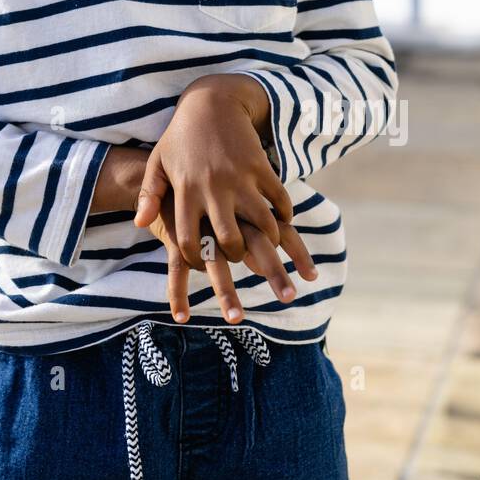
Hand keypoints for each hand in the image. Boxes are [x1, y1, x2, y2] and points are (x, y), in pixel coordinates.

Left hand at [134, 76, 291, 263]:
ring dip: (267, 239)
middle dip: (235, 255)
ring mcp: (239, 177)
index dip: (196, 260)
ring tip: (265, 241)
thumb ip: (149, 195)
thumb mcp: (158, 162)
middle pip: (229, 240)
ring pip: (261, 223)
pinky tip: (281, 218)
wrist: (211, 101)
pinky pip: (279, 199)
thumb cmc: (180, 136)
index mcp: (185, 191)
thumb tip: (140, 224)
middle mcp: (213, 188)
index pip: (189, 242)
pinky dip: (285, 213)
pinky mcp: (259, 166)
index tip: (202, 261)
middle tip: (236, 253)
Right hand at [145, 194, 317, 324]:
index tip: (313, 277)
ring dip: (226, 291)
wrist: (166, 161)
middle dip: (274, 272)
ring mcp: (200, 226)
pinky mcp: (175, 234)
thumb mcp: (232, 195)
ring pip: (215, 263)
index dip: (297, 252)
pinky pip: (176, 267)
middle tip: (289, 298)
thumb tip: (265, 259)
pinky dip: (178, 292)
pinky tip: (182, 316)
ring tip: (235, 319)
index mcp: (246, 204)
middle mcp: (228, 215)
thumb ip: (250, 223)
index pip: (279, 230)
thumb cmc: (205, 180)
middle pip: (256, 246)